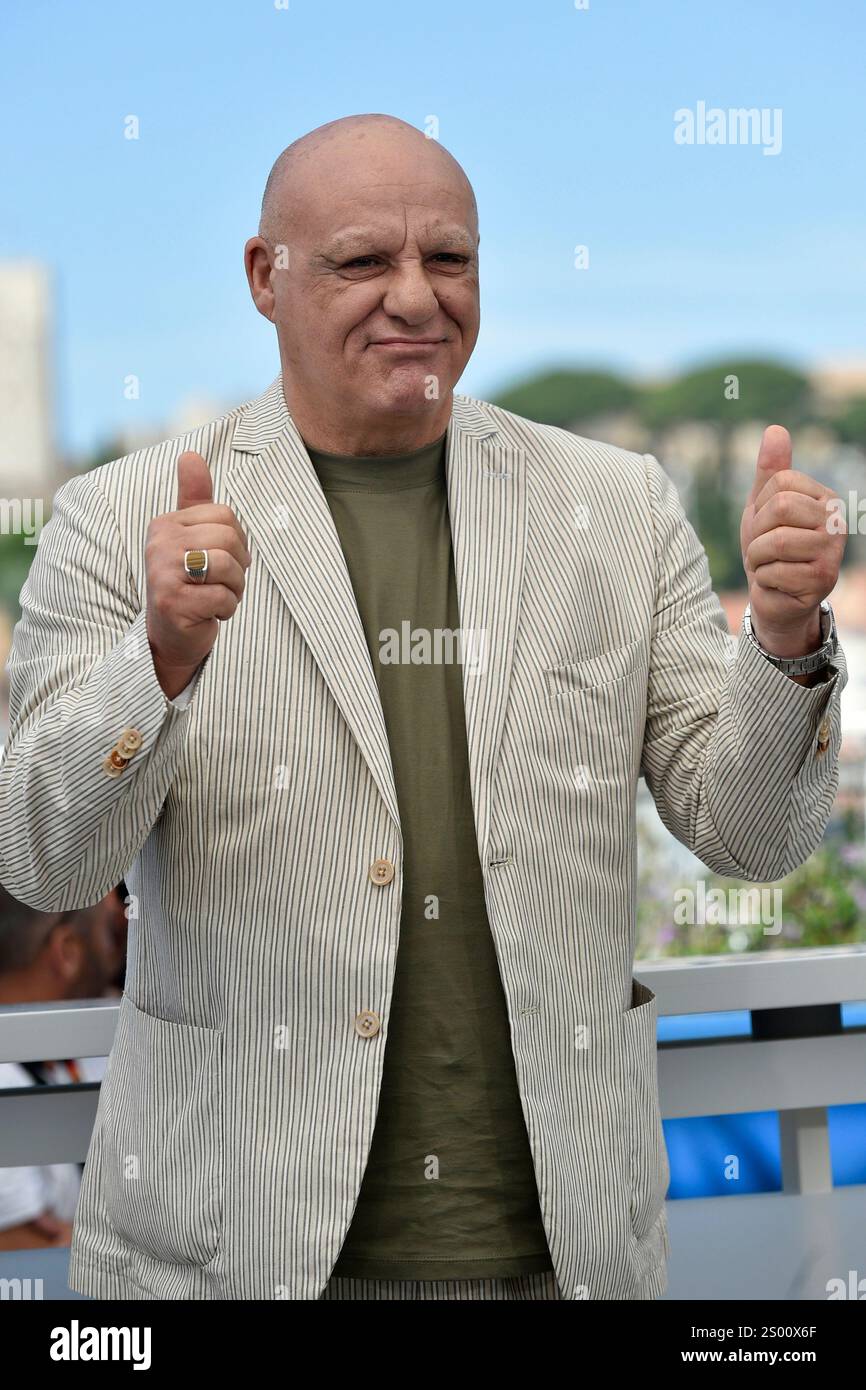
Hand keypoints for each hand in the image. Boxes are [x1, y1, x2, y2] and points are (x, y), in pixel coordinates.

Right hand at [145, 452, 250, 698]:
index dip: (237, 543)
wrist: (170, 635)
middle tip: (221, 583)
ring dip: (234, 589)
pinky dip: (226, 609)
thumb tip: (191, 454)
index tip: (220, 562)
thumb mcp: (191, 536)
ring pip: (229, 568)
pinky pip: (224, 597)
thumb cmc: (188, 583)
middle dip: (238, 568)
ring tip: (215, 597)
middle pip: (229, 540)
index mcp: (165, 524)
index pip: (226, 517)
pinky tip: (207, 614)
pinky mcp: (172, 602)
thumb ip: (194, 498)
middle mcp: (159, 544)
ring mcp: (163, 573)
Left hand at [740, 425, 845, 657]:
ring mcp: (832, 551)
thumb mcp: (762, 506)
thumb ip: (770, 471)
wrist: (773, 596)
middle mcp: (837, 522)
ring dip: (758, 558)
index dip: (760, 507)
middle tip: (763, 550)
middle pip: (780, 508)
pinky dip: (764, 580)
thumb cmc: (768, 548)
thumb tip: (775, 429)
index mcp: (826, 498)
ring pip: (776, 541)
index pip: (780, 483)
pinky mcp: (822, 580)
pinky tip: (777, 584)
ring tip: (768, 566)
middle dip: (758, 533)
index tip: (765, 526)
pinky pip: (775, 571)